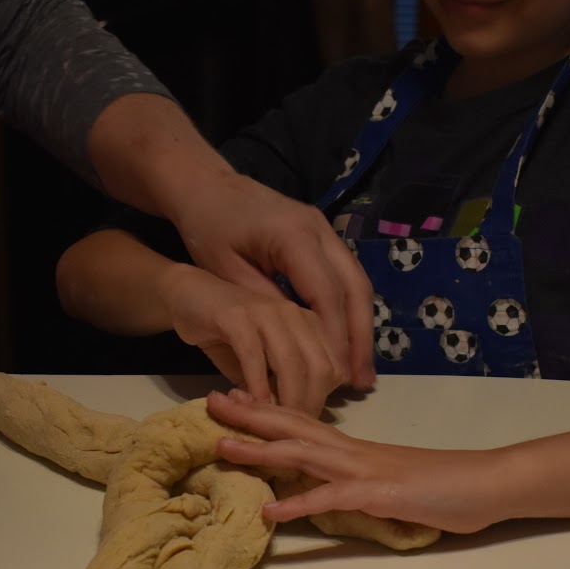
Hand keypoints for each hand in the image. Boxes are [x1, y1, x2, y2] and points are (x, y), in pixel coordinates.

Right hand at [157, 263, 345, 417]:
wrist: (188, 296)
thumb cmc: (228, 334)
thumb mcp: (264, 361)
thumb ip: (281, 384)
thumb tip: (295, 420)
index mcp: (308, 323)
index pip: (333, 367)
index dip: (323, 400)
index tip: (305, 423)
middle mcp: (294, 315)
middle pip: (318, 368)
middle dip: (308, 405)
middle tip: (290, 433)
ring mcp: (266, 312)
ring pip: (291, 363)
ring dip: (286, 400)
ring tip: (274, 425)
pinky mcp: (236, 317)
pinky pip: (254, 356)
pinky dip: (256, 385)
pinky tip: (251, 406)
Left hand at [169, 172, 375, 392]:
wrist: (208, 187)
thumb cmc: (209, 228)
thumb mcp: (226, 270)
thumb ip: (263, 303)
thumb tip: (296, 344)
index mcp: (294, 235)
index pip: (326, 293)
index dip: (335, 336)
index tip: (338, 375)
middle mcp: (320, 230)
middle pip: (355, 287)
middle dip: (360, 337)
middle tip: (361, 381)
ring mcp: (325, 232)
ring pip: (357, 283)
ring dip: (360, 328)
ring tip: (359, 371)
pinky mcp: (322, 239)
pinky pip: (345, 278)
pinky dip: (349, 312)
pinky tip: (345, 343)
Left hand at [206, 389, 507, 533]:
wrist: (489, 483)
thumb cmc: (448, 486)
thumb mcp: (394, 484)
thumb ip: (364, 483)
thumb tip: (339, 491)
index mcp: (356, 450)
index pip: (303, 423)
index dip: (265, 410)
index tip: (232, 397)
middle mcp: (354, 453)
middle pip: (293, 428)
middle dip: (248, 416)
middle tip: (209, 402)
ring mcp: (366, 471)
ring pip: (304, 454)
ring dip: (260, 451)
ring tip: (221, 448)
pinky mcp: (380, 495)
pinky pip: (333, 498)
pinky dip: (300, 504)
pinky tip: (270, 512)